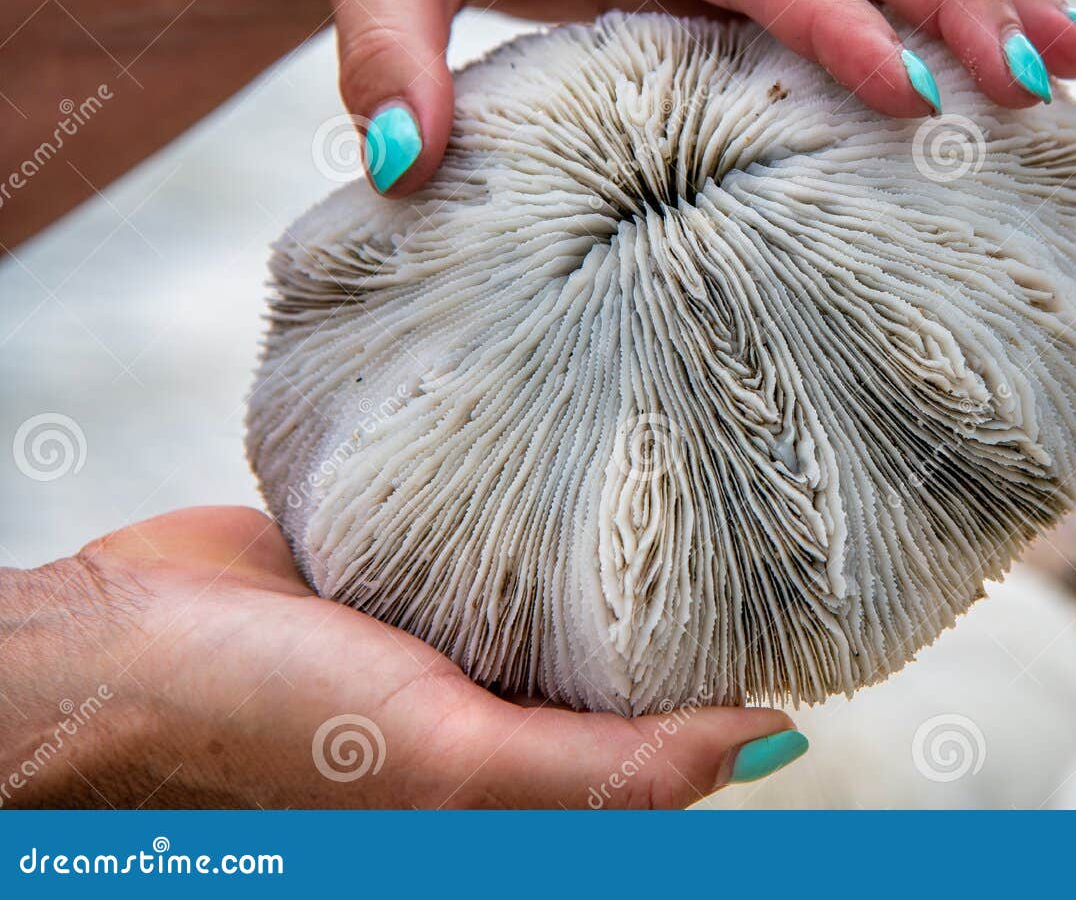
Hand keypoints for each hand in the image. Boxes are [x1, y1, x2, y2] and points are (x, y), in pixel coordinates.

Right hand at [0, 506, 799, 807]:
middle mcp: (507, 708)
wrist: (120, 639)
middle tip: (770, 502)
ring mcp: (465, 631)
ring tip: (706, 455)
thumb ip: (605, 775)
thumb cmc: (270, 725)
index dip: (738, 689)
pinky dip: (545, 497)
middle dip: (694, 598)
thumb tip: (765, 748)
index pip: (668, 745)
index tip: (809, 605)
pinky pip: (509, 530)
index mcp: (525, 783)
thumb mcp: (454, 768)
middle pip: (632, 659)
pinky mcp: (424, 563)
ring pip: (576, 586)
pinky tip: (593, 439)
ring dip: (621, 537)